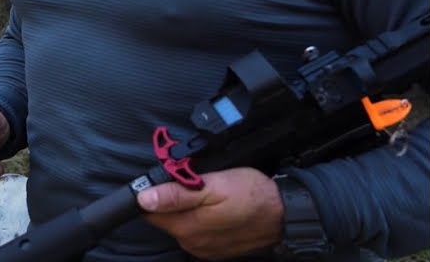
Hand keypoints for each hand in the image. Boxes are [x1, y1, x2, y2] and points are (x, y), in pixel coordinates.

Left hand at [137, 167, 283, 259]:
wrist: (284, 214)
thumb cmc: (251, 195)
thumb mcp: (213, 186)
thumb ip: (176, 194)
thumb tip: (145, 198)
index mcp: (186, 227)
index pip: (149, 211)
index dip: (154, 193)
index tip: (168, 181)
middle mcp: (191, 243)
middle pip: (164, 219)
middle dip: (172, 200)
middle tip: (194, 184)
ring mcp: (204, 248)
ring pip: (181, 225)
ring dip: (187, 210)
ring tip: (207, 195)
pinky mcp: (215, 250)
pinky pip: (197, 232)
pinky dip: (201, 219)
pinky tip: (216, 209)